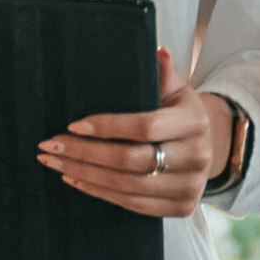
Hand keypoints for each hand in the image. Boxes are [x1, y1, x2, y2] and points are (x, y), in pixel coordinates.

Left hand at [42, 46, 244, 218]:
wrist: (208, 145)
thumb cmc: (178, 111)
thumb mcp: (175, 89)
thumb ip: (163, 73)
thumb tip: (159, 52)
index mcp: (194, 122)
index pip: (145, 127)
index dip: (108, 127)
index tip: (73, 125)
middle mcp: (197, 157)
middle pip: (131, 160)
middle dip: (85, 153)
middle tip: (51, 145)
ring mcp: (190, 186)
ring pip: (127, 185)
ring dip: (85, 174)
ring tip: (55, 163)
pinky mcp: (182, 208)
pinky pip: (133, 205)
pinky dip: (101, 193)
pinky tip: (76, 179)